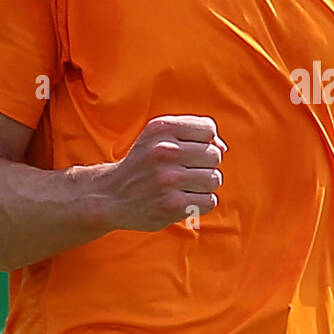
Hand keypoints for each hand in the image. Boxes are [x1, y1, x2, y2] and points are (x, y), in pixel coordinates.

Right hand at [99, 115, 226, 231]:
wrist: (111, 195)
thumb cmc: (144, 163)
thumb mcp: (159, 136)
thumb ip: (193, 132)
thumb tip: (223, 147)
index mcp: (161, 128)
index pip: (209, 130)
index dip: (204, 142)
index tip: (188, 151)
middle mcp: (164, 151)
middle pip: (215, 155)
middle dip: (205, 165)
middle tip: (185, 171)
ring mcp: (168, 180)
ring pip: (214, 179)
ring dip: (204, 185)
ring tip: (184, 186)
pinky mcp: (171, 205)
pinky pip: (209, 201)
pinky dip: (201, 202)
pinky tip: (183, 200)